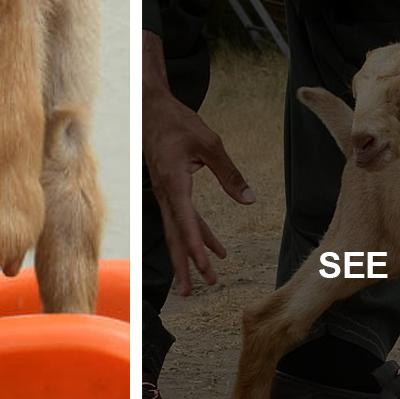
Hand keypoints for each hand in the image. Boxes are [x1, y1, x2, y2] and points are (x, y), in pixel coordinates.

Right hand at [144, 32, 254, 291]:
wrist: (150, 107)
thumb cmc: (177, 121)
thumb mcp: (208, 142)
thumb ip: (229, 172)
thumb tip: (249, 200)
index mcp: (174, 182)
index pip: (186, 222)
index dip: (196, 248)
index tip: (206, 270)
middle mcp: (166, 192)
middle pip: (175, 235)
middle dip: (184, 264)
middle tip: (193, 291)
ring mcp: (166, 191)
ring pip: (178, 229)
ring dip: (190, 253)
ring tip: (206, 278)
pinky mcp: (169, 187)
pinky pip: (183, 216)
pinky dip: (197, 232)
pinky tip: (215, 245)